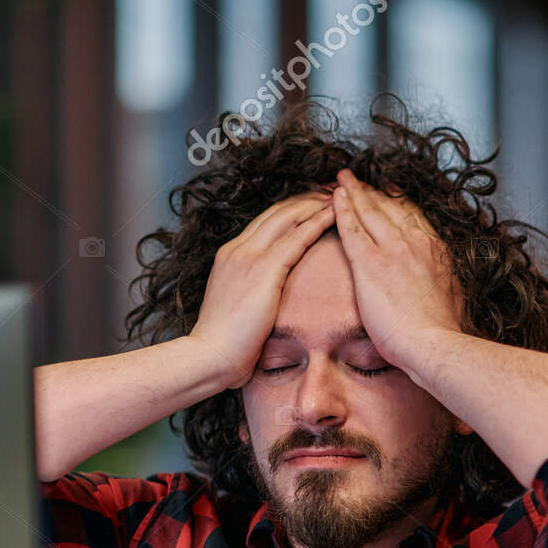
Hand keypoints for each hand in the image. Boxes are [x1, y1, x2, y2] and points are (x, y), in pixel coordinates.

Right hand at [187, 191, 337, 388]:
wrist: (210, 355)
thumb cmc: (225, 342)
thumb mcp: (237, 305)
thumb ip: (252, 289)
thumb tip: (268, 293)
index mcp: (231, 255)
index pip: (265, 221)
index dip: (291, 209)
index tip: (311, 203)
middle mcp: (238, 249)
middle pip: (277, 212)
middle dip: (305, 199)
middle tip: (329, 191)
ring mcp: (249, 256)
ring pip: (287, 218)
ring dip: (315, 204)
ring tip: (337, 198)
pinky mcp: (263, 270)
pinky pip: (296, 239)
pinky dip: (316, 223)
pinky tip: (333, 216)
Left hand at [331, 168, 463, 368]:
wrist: (435, 345)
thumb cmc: (444, 333)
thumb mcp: (454, 298)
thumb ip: (445, 282)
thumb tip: (446, 283)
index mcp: (435, 251)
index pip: (412, 217)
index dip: (397, 202)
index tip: (388, 194)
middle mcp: (416, 243)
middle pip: (390, 207)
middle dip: (373, 191)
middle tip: (358, 180)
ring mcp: (393, 251)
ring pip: (370, 211)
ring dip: (355, 192)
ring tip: (343, 179)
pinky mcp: (370, 264)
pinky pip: (351, 228)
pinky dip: (341, 209)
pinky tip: (333, 197)